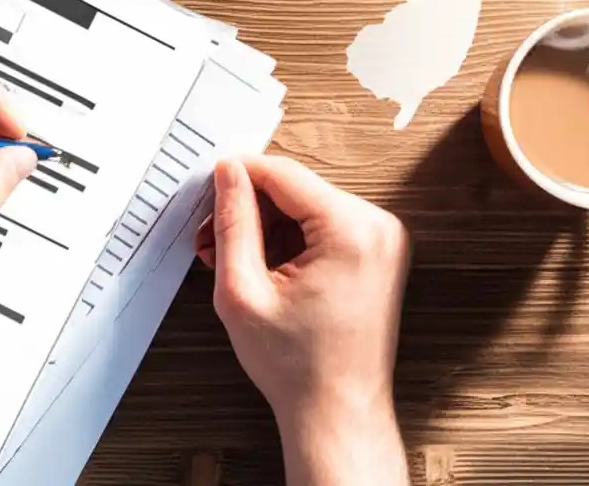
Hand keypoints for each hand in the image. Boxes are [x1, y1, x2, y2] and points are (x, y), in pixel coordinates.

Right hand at [197, 155, 409, 484]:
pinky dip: (289, 240)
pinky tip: (261, 268)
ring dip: (265, 226)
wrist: (338, 414)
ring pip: (306, 207)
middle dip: (248, 209)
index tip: (205, 183)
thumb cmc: (298, 368)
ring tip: (229, 260)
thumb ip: (232, 222)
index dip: (237, 174)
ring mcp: (382, 241)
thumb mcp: (243, 290)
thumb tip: (227, 175)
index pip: (283, 174)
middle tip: (209, 238)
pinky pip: (323, 228)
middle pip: (295, 189)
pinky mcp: (377, 255)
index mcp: (351, 230)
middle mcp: (376, 227)